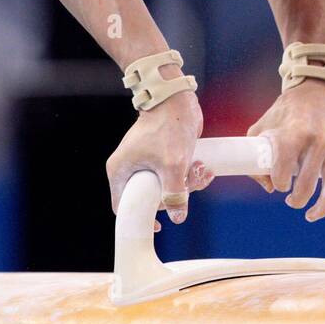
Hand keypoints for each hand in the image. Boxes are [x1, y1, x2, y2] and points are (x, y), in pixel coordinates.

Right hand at [106, 91, 207, 231]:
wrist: (177, 97)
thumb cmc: (168, 126)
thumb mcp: (173, 165)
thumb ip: (175, 194)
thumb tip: (178, 217)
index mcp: (121, 170)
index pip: (124, 205)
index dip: (140, 218)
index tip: (159, 225)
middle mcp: (130, 167)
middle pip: (151, 197)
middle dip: (175, 195)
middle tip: (191, 185)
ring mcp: (147, 161)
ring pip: (166, 186)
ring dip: (187, 184)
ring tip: (202, 171)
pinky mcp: (162, 155)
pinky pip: (175, 174)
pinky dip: (189, 174)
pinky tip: (204, 167)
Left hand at [247, 80, 324, 223]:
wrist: (318, 89)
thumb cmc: (287, 112)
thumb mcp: (264, 127)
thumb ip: (256, 156)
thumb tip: (267, 187)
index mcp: (295, 132)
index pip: (282, 170)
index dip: (277, 183)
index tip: (278, 185)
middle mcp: (320, 138)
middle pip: (307, 184)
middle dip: (297, 200)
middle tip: (291, 201)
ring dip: (320, 208)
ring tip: (309, 214)